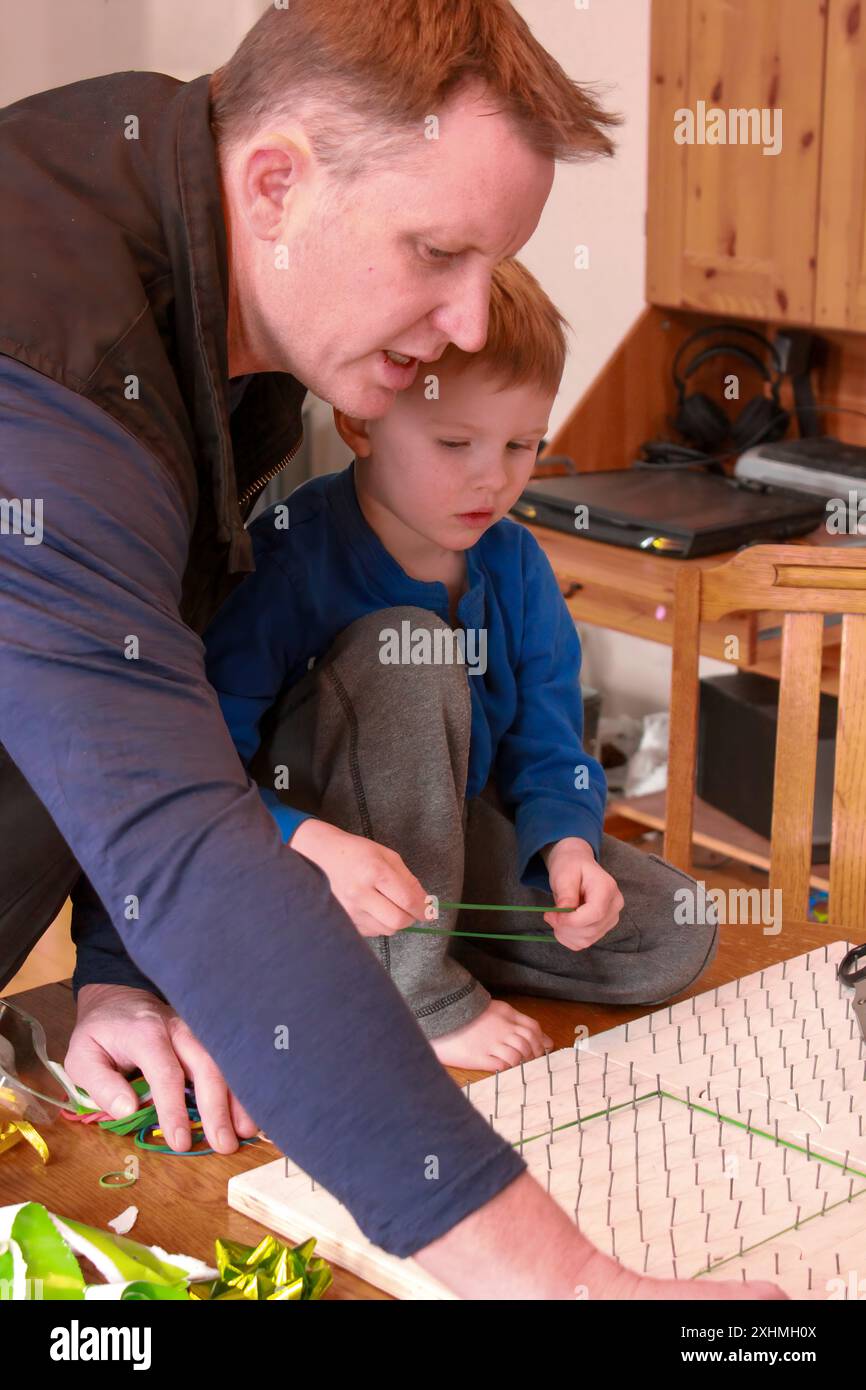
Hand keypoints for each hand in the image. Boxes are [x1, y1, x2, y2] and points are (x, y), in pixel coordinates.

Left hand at [66, 984, 258, 1153]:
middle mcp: (179, 1029)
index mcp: (146, 1034)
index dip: (175, 1109)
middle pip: (206, 1066)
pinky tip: (252, 1109)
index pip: (167, 1073)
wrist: (120, 999)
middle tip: (225, 1144)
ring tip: (248, 1131)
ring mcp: (198, 1030)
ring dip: (239, 1097)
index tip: (182, 1142)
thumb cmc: (101, 1034)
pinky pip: (228, 1060)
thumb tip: (128, 1110)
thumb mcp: (82, 1057)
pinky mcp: (207, 1037)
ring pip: (225, 1062)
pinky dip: (242, 1085)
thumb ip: (101, 1084)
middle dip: (218, 1107)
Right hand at [290, 818, 427, 936]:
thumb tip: (423, 902)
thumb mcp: (385, 854)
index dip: (423, 908)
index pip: (408, 901)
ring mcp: (348, 910)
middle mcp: (360, 894)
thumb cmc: (353, 852)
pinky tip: (373, 908)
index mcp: (374, 871)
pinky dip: (379, 923)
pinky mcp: (342, 920)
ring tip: (388, 904)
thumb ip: (407, 878)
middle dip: (410, 917)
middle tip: (410, 908)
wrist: (316, 855)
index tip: (428, 910)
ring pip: (385, 929)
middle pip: (398, 921)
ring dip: (394, 920)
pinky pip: (371, 931)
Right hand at [430, 999, 553, 1070]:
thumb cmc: (466, 1013)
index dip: (540, 1040)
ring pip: (518, 1056)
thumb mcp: (492, 1008)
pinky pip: (502, 1065)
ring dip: (522, 1062)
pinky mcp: (478, 1056)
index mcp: (505, 1013)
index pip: (532, 1028)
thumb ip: (513, 1018)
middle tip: (532, 1061)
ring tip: (518, 1065)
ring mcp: (490, 1043)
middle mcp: (501, 1028)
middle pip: (528, 1043)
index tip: (543, 1049)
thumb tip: (534, 1031)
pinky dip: (508, 1068)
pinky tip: (505, 1068)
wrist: (439, 1015)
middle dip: (534, 1054)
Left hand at [541, 837, 623, 950]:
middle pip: (591, 929)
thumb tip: (563, 914)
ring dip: (565, 933)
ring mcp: (611, 918)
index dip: (571, 920)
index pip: (595, 914)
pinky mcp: (603, 928)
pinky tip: (562, 924)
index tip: (551, 915)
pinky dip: (569, 938)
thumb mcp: (564, 874)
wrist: (576, 865)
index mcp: (608, 888)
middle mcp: (615, 905)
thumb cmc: (570, 866)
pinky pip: (584, 943)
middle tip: (549, 914)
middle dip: (565, 927)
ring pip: (587, 939)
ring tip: (556, 916)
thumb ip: (566, 894)